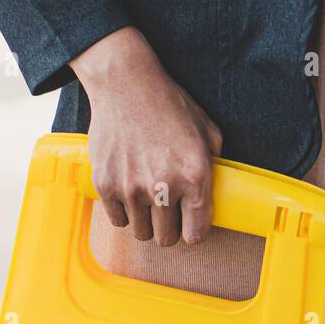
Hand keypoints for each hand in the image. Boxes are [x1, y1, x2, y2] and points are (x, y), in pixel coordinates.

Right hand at [70, 27, 221, 245]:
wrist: (125, 83)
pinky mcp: (106, 186)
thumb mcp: (207, 130)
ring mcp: (131, 189)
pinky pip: (118, 220)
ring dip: (146, 221)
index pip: (195, 234)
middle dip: (169, 228)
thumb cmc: (168, 104)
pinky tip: (129, 192)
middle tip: (167, 210)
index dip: (193, 231)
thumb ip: (217, 164)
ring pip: (141, 233)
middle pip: (166, 239)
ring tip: (147, 198)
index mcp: (194, 177)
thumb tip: (218, 192)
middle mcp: (163, 188)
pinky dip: (124, 211)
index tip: (189, 224)